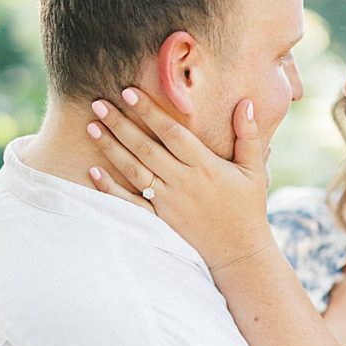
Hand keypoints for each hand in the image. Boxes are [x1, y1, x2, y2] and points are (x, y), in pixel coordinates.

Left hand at [84, 89, 274, 271]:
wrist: (239, 253)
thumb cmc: (248, 208)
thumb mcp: (254, 170)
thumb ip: (248, 136)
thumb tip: (246, 103)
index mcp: (204, 166)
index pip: (171, 132)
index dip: (149, 111)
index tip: (129, 92)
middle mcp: (182, 182)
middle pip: (145, 147)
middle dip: (120, 123)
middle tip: (98, 103)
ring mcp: (167, 203)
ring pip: (133, 171)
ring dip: (110, 148)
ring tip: (91, 127)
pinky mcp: (158, 220)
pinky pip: (129, 203)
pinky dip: (110, 189)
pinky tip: (92, 172)